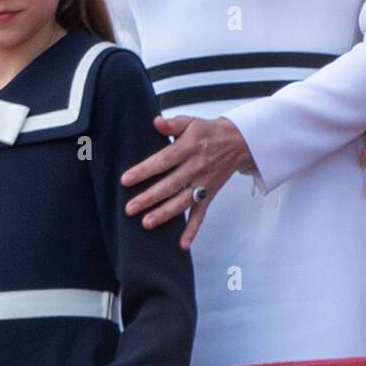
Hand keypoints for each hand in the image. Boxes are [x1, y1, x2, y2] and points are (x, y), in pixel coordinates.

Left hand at [122, 115, 255, 248]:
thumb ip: (173, 124)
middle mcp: (196, 167)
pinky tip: (182, 244)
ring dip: (165, 214)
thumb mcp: (191, 122)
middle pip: (170, 184)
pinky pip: (201, 213)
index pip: (163, 160)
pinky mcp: (210, 194)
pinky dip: (193, 230)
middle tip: (130, 208)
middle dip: (150, 197)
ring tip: (146, 223)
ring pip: (183, 201)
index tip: (126, 180)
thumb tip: (156, 122)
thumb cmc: (209, 132)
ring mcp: (204, 183)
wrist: (239, 142)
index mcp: (189, 148)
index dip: (145, 170)